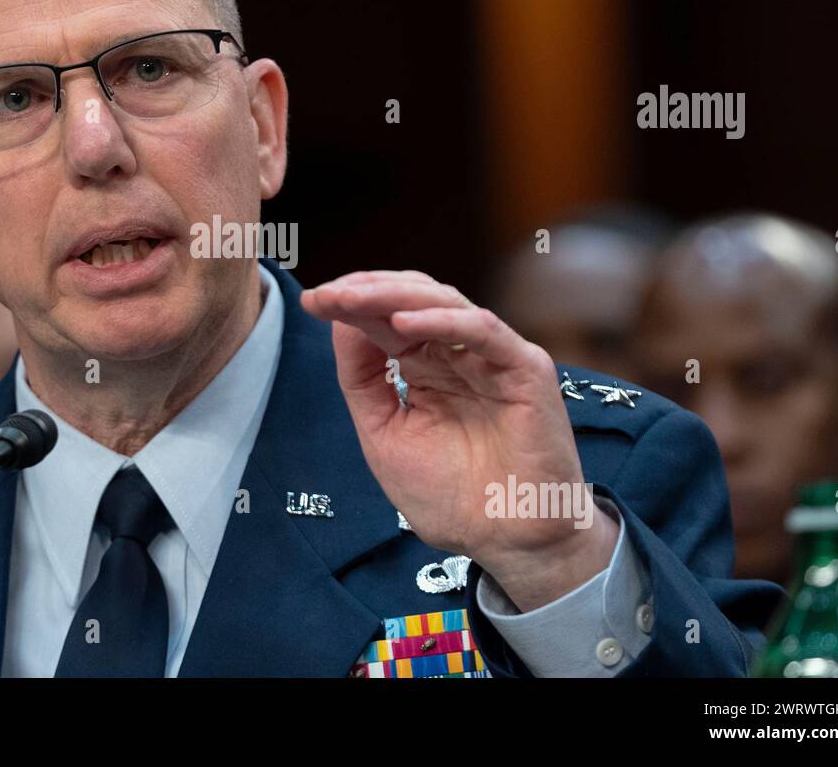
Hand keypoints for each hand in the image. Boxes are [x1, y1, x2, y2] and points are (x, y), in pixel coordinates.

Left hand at [300, 270, 618, 609]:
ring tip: (351, 298)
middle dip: (365, 292)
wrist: (506, 544)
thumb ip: (363, 379)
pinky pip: (483, 332)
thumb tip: (340, 321)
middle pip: (412, 302)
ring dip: (394, 297)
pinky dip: (443, 321)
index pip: (386, 321)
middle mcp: (460, 354)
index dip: (350, 306)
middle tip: (325, 295)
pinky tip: (403, 323)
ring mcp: (494, 358)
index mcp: (428, 368)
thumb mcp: (384, 433)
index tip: (311, 301)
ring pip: (444, 305)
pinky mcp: (526, 369)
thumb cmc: (453, 497)